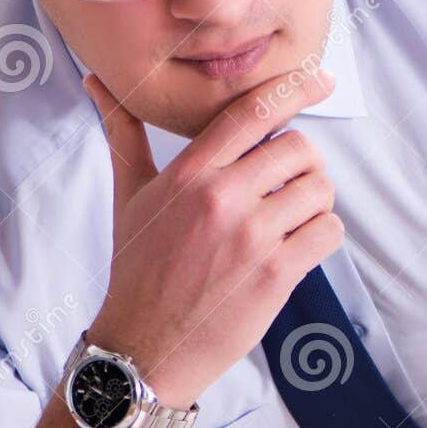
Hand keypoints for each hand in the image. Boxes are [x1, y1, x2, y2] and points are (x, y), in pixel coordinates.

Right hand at [82, 67, 343, 405]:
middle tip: (288, 186)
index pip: (252, 112)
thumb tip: (98, 81)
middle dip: (303, 164)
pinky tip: (298, 247)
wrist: (145, 346)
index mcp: (190, 173)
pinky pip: (328, 232)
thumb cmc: (139, 269)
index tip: (321, 80)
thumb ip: (124, 135)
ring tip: (291, 219)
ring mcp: (250, 237)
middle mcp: (221, 198)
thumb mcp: (130, 196)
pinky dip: (322, 236)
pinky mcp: (275, 274)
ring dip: (315, 201)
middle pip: (298, 148)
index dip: (294, 88)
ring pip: (319, 189)